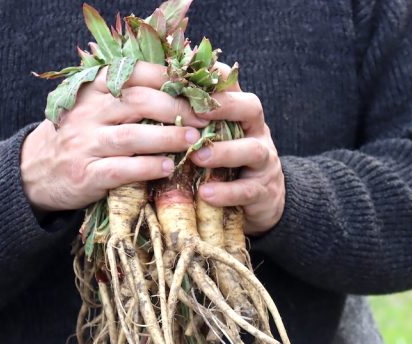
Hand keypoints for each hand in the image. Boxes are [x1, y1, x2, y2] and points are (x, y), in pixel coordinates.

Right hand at [20, 62, 208, 212]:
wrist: (35, 171)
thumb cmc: (81, 135)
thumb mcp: (96, 107)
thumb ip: (129, 96)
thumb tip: (183, 90)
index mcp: (93, 89)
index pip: (133, 73)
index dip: (168, 77)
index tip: (197, 86)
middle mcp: (88, 112)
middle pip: (137, 102)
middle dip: (175, 108)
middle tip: (204, 117)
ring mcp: (85, 143)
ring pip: (131, 136)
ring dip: (166, 137)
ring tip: (193, 140)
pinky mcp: (86, 174)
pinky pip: (121, 169)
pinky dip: (147, 167)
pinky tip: (168, 167)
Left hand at [190, 63, 284, 235]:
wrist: (261, 200)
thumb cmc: (225, 162)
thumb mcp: (212, 137)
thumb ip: (190, 119)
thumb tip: (147, 91)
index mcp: (240, 113)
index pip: (232, 84)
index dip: (213, 76)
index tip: (185, 75)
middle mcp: (256, 131)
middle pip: (251, 107)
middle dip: (225, 107)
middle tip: (197, 112)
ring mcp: (264, 161)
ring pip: (252, 150)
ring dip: (224, 152)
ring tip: (197, 157)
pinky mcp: (263, 192)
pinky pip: (247, 190)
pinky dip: (226, 191)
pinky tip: (205, 193)